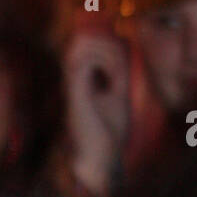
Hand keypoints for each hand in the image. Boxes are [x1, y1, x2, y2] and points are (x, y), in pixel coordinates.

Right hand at [62, 30, 130, 196]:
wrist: (99, 158)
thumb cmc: (108, 131)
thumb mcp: (118, 95)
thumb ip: (117, 74)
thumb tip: (123, 51)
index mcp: (82, 78)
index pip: (87, 42)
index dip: (108, 43)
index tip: (123, 65)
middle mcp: (74, 78)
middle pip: (82, 38)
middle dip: (107, 43)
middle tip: (121, 65)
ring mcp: (73, 84)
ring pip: (81, 45)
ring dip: (106, 52)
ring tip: (117, 71)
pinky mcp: (76, 93)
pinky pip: (84, 62)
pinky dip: (104, 64)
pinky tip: (114, 79)